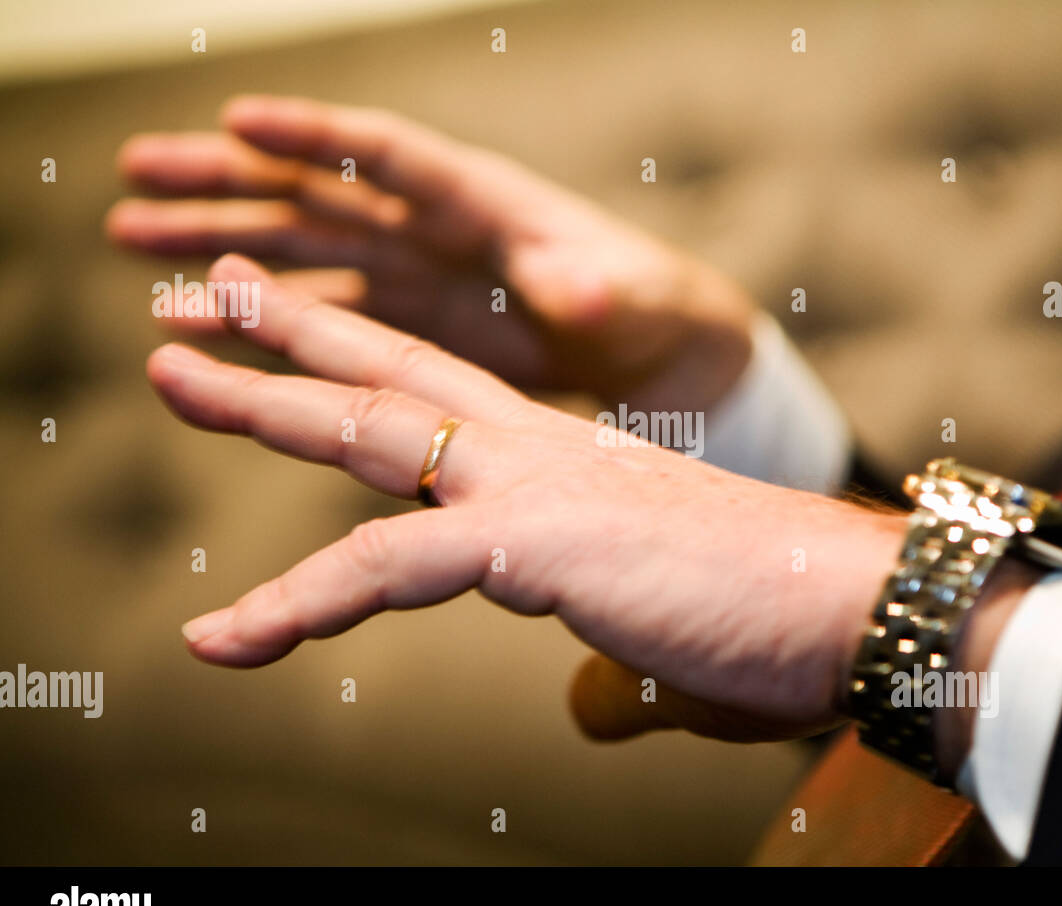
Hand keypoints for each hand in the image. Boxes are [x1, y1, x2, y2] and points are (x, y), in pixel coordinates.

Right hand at [108, 95, 755, 414]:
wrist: (653, 354)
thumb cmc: (650, 309)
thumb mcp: (635, 299)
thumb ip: (599, 290)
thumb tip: (576, 289)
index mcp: (483, 203)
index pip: (389, 154)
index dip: (318, 135)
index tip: (240, 119)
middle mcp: (431, 229)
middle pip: (317, 190)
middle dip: (230, 179)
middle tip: (138, 172)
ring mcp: (411, 276)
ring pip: (297, 249)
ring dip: (219, 241)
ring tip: (132, 240)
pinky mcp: (405, 327)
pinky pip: (314, 314)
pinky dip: (253, 317)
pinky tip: (189, 318)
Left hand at [153, 254, 906, 742]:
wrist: (852, 603)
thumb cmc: (772, 624)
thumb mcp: (667, 649)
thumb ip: (611, 672)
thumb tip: (584, 708)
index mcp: (573, 465)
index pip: (455, 399)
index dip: (377, 369)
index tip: (319, 349)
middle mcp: (547, 452)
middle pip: (401, 375)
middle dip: (300, 337)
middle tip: (216, 303)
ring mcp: (537, 484)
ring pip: (375, 431)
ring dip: (266, 404)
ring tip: (178, 374)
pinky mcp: (534, 539)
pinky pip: (386, 567)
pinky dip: (295, 606)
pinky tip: (221, 640)